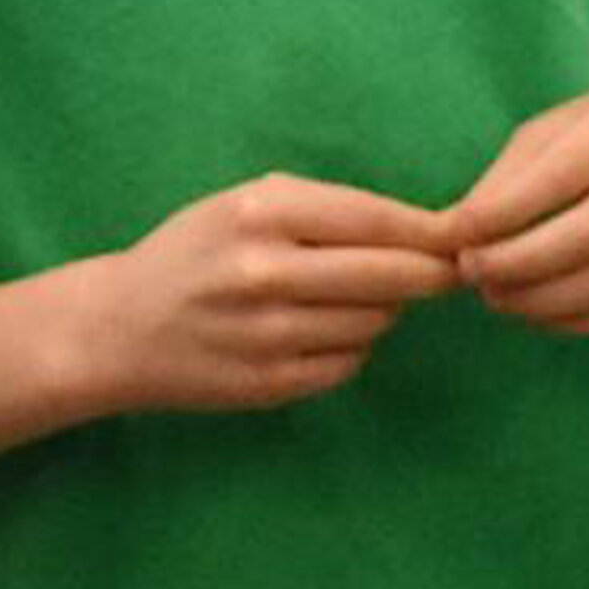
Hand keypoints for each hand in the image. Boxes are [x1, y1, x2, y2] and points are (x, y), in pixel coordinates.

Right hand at [84, 174, 458, 413]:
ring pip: (377, 322)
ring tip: (355, 297)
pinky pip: (351, 361)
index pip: (377, 220)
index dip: (432, 233)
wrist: (123, 328)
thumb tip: (422, 232)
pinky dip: (352, 346)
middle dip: (430, 275)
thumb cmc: (196, 255)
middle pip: (392, 276)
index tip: (466, 237)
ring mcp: (273, 333)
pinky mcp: (276, 382)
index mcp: (262, 213)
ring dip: (384, 311)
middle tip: (450, 274)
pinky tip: (322, 333)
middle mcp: (268, 271)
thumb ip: (325, 211)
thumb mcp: (244, 206)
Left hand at [443, 90, 588, 335]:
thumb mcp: (554, 133)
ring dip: (541, 301)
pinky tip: (538, 314)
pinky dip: (574, 321)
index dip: (501, 213)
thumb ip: (506, 180)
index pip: (558, 178)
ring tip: (496, 297)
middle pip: (586, 238)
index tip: (455, 235)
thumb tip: (452, 233)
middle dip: (517, 264)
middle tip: (471, 274)